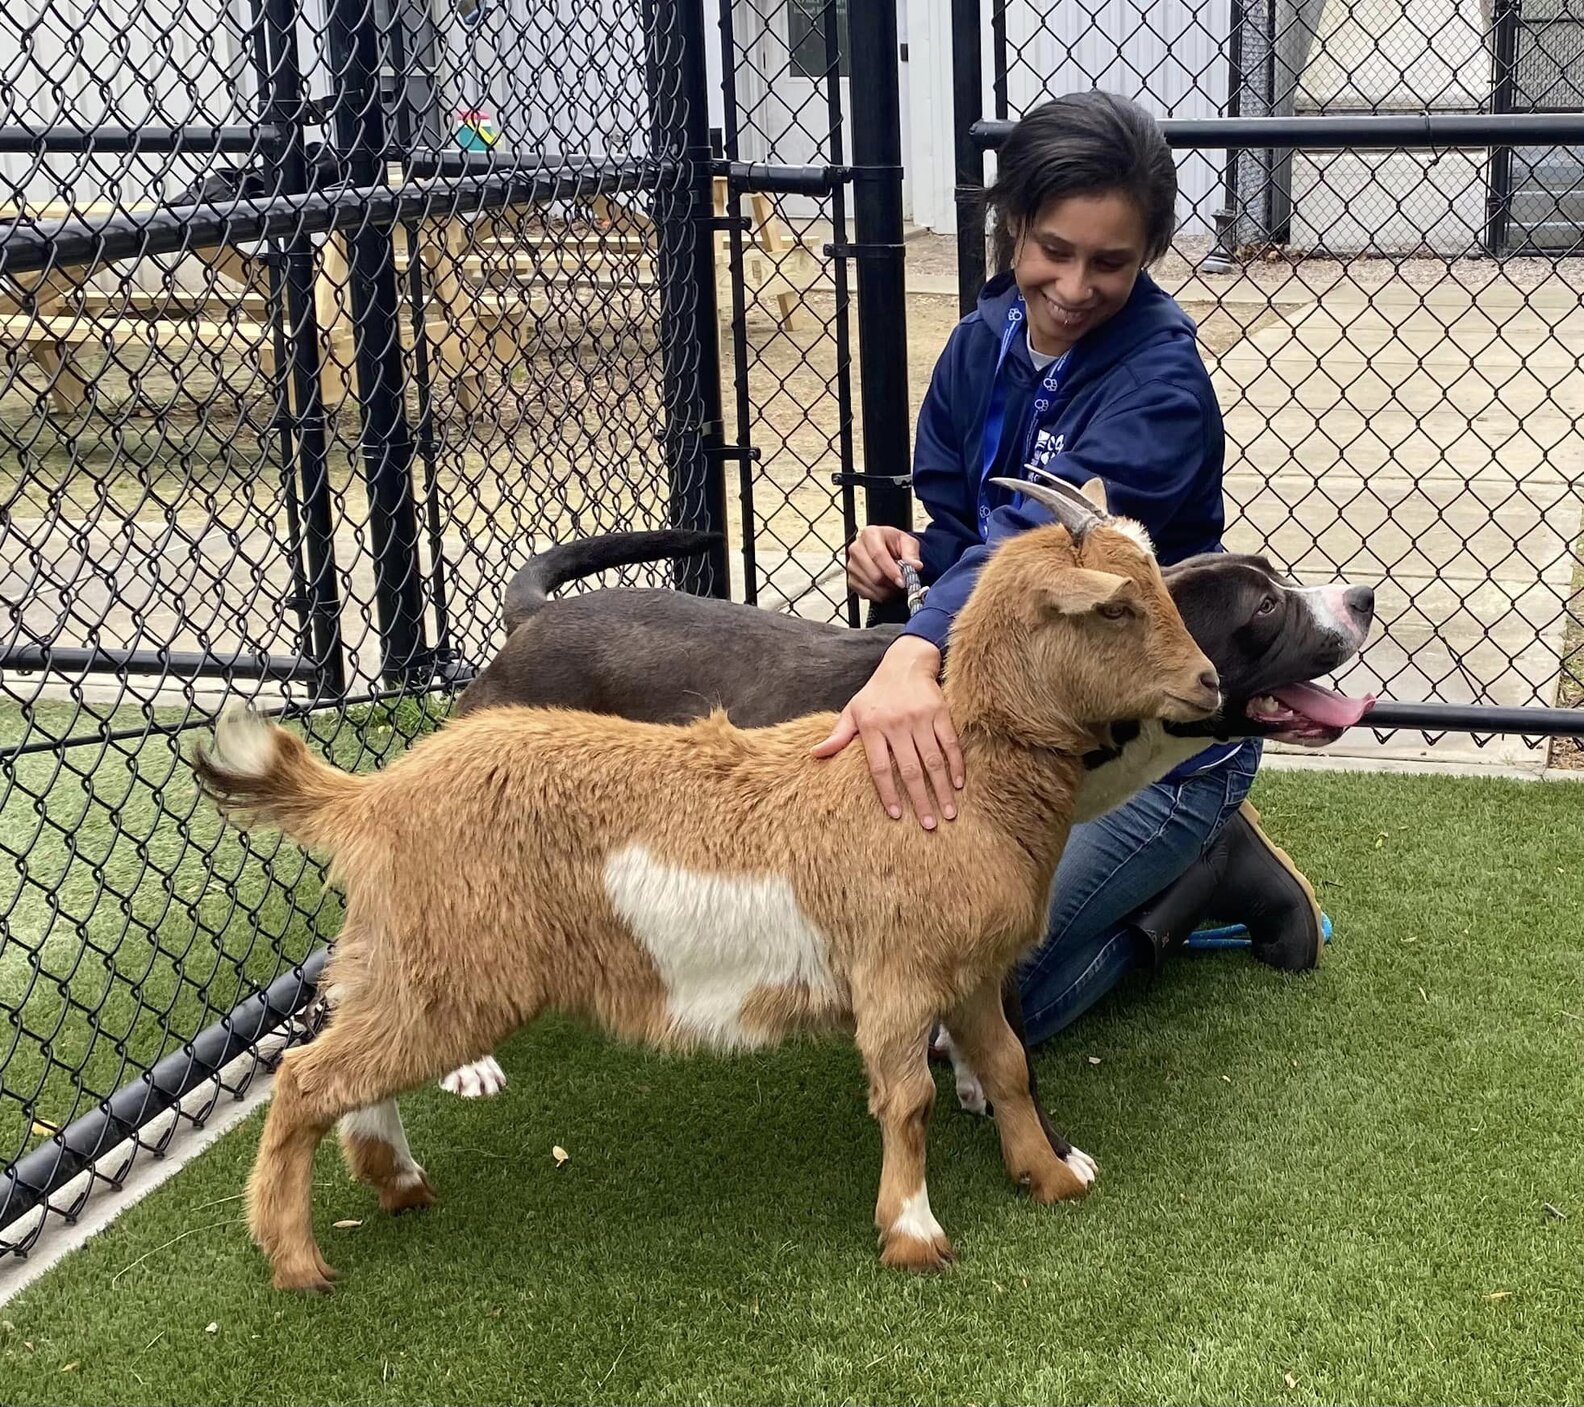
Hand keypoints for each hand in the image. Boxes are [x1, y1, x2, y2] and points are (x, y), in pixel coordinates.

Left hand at [811, 636, 963, 829]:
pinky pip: (950, 743)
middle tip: (929, 825)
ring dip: (941, 789)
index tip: (896, 815)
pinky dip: (956, 765)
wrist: (904, 663)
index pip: (880, 768)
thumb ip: (838, 736)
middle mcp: (897, 724)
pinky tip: (958, 785)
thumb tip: (815, 754)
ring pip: (933, 760)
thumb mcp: (853, 711)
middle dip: (920, 800)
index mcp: (873, 727)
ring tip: (948, 813)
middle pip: (909, 769)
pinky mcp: (941, 713)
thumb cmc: (875, 693)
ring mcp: (921, 718)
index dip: (888, 793)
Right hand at [846, 524, 921, 602]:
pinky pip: (865, 593)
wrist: (887, 550)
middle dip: (891, 584)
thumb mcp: (908, 543)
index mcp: (870, 534)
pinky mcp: (851, 579)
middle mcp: (856, 548)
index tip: (902, 582)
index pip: (878, 555)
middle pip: (873, 573)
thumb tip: (915, 566)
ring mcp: (851, 565)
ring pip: (870, 585)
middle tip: (902, 585)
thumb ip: (912, 554)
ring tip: (895, 586)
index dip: (891, 571)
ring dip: (886, 591)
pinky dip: (879, 596)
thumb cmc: (896, 545)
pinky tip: (886, 590)